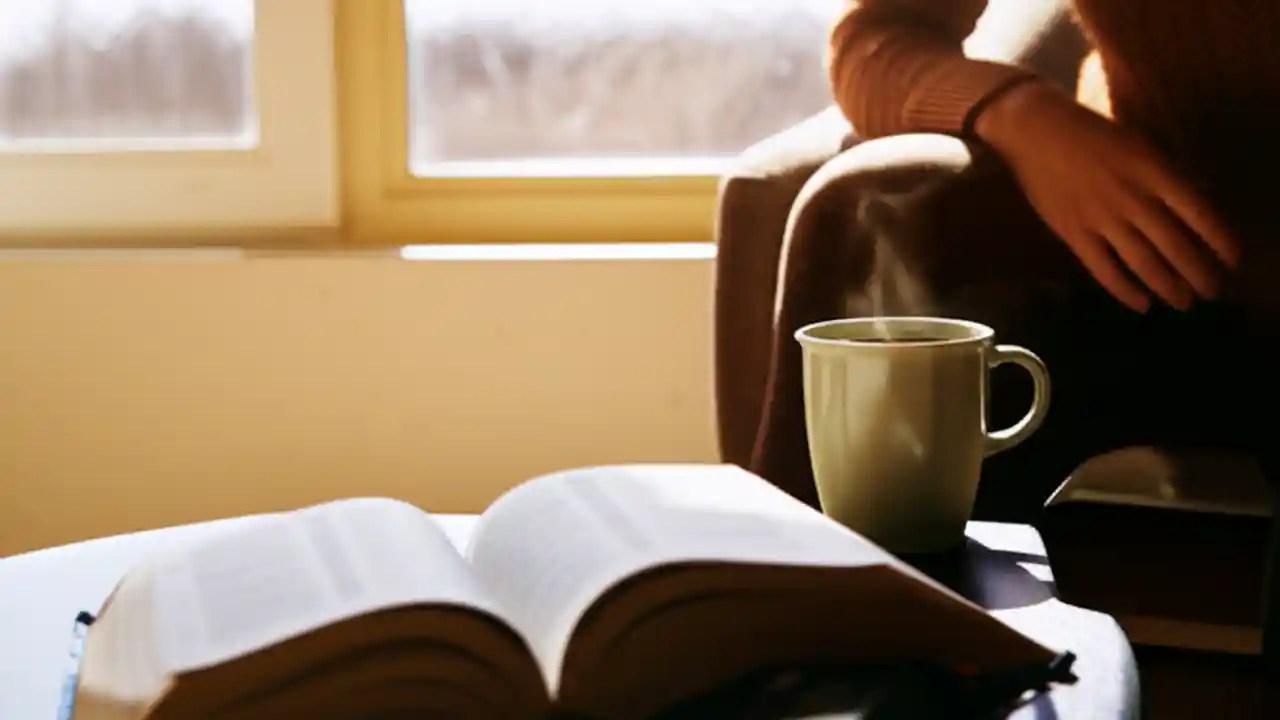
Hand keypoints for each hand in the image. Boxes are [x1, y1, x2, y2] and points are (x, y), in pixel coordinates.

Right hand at [974, 82, 1240, 312]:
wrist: (1036, 131)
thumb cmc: (1091, 133)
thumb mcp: (1138, 145)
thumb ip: (1163, 176)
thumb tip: (1193, 209)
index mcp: (1153, 171)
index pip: (1198, 212)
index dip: (1219, 240)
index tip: (1231, 260)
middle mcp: (1132, 198)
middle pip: (1174, 244)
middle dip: (1197, 273)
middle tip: (1210, 292)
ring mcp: (1100, 218)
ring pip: (1142, 261)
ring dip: (1167, 286)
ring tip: (1183, 302)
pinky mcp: (1073, 232)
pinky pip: (1103, 268)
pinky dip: (1125, 289)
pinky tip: (1141, 304)